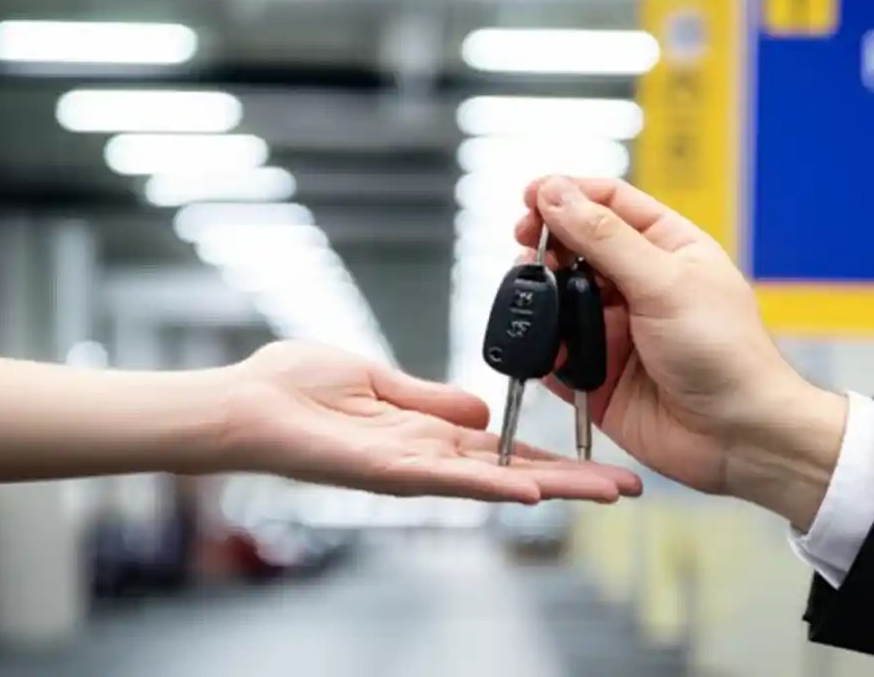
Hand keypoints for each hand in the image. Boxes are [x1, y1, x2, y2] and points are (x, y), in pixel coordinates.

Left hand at [216, 340, 641, 503]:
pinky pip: (445, 480)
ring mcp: (408, 469)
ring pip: (492, 483)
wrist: (243, 403)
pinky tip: (529, 492)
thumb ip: (430, 398)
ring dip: (550, 489)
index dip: (554, 459)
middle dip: (572, 481)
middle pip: (513, 474)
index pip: (504, 452)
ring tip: (604, 492)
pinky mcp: (383, 470)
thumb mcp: (379, 380)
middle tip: (630, 488)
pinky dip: (489, 487)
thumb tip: (482, 410)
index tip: (600, 462)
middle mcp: (426, 459)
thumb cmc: (295, 387)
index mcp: (427, 433)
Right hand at [515, 177, 845, 527]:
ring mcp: (617, 330)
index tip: (530, 197)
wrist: (738, 438)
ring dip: (543, 301)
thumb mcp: (665, 283)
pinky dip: (544, 351)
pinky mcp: (597, 374)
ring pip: (560, 301)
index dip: (567, 195)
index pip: (608, 203)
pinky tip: (550, 349)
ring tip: (538, 303)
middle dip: (546, 246)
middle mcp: (639, 286)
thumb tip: (557, 193)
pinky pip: (555, 355)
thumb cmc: (727, 356)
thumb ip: (605, 238)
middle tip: (526, 248)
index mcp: (667, 248)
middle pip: (575, 248)